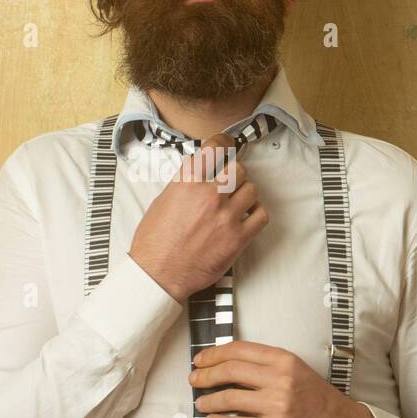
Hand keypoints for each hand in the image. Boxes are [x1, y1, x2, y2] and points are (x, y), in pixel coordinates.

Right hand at [128, 139, 269, 303]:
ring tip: (236, 205)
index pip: (214, 149)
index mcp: (187, 183)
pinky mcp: (238, 238)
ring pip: (252, 190)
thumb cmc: (155, 241)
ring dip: (245, 195)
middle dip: (235, 176)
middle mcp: (208, 195)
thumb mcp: (162, 201)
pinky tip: (246, 219)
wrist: (158, 274)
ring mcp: (225, 217)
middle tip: (230, 185)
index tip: (227, 146)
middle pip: (239, 169)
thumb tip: (201, 175)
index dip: (224, 144)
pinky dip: (256, 214)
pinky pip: (261, 215)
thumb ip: (185, 184)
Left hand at [188, 340, 380, 417]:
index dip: (213, 354)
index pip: (238, 350)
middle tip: (193, 380)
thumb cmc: (318, 399)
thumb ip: (267, 365)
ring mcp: (277, 406)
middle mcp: (280, 379)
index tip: (200, 359)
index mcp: (284, 360)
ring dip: (208, 400)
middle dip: (205, 375)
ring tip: (200, 403)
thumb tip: (227, 364)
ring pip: (229, 398)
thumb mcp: (296, 370)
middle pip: (229, 371)